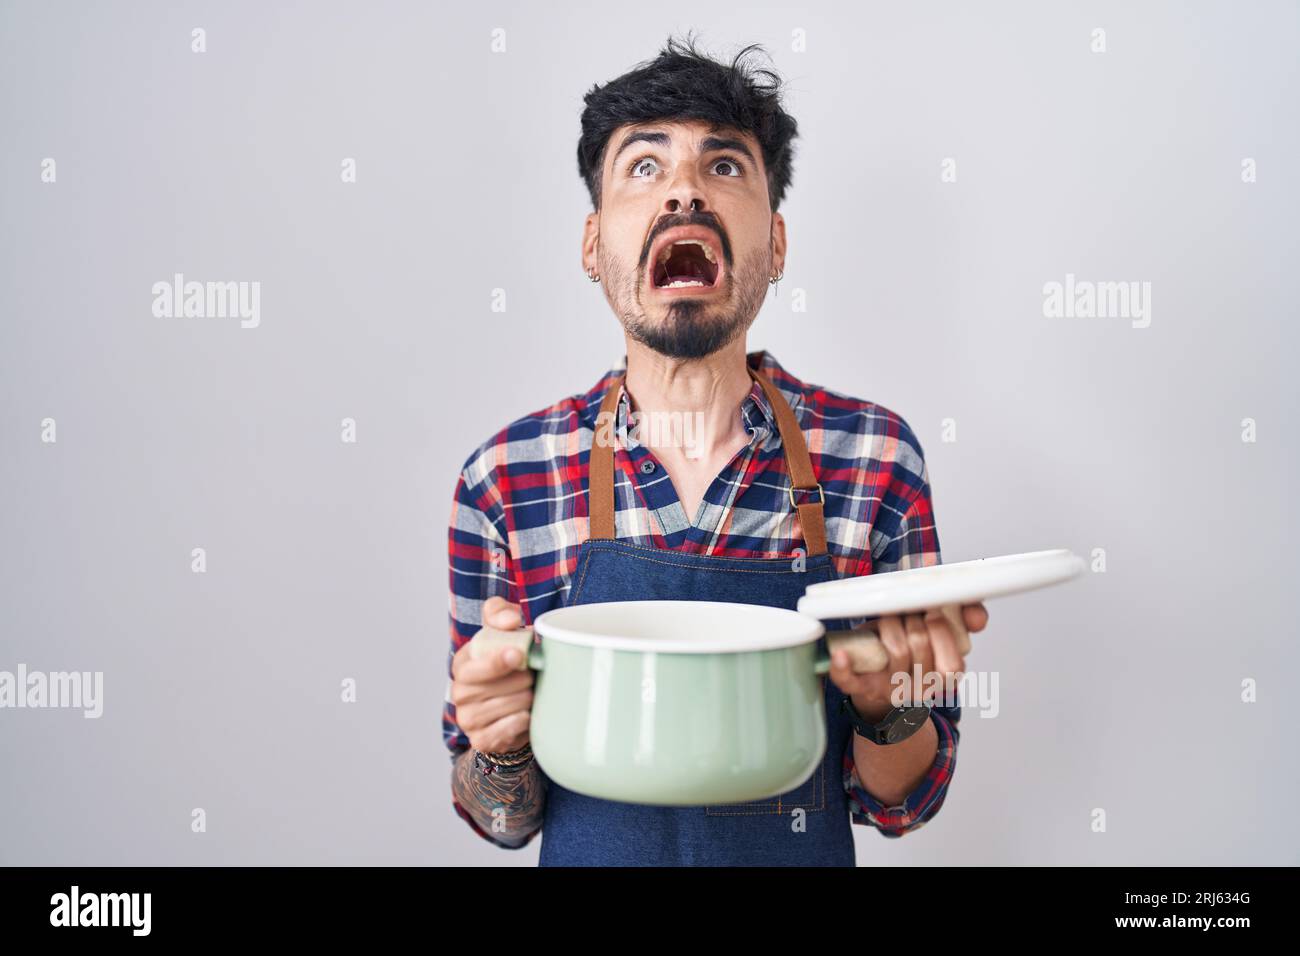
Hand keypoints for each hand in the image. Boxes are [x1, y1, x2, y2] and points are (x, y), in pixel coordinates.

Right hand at [450, 596, 534, 753]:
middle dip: (519, 680)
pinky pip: (507, 730)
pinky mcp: (481, 740)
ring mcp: (468, 718)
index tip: (518, 655)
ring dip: (525, 699)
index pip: (474, 665)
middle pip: (491, 688)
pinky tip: (528, 713)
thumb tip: (510, 621)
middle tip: (532, 676)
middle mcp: (459, 692)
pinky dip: (522, 721)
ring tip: (531, 693)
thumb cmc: (510, 661)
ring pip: (505, 707)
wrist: (513, 703)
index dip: (496, 661)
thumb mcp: (503, 631)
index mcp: (463, 664)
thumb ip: (500, 614)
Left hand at [827, 603, 989, 723]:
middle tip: (907, 612)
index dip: (942, 633)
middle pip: (920, 644)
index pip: (952, 663)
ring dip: (889, 625)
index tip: (932, 612)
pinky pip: (851, 681)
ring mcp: (890, 688)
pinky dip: (843, 668)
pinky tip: (839, 655)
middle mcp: (919, 688)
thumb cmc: (913, 656)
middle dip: (913, 619)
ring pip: (895, 650)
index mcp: (942, 678)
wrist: (883, 691)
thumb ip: (963, 622)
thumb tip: (977, 615)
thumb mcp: (941, 640)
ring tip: (888, 618)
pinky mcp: (863, 688)